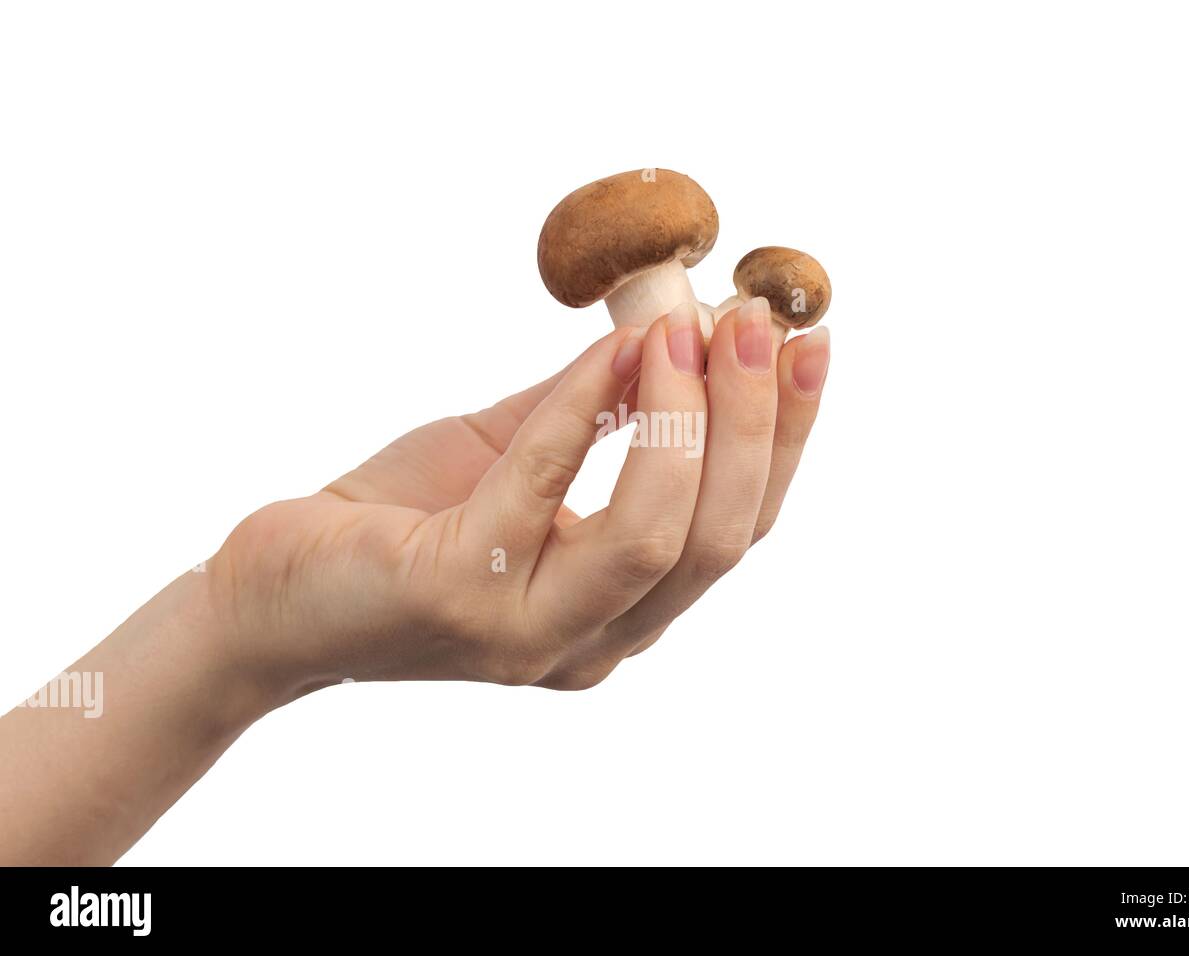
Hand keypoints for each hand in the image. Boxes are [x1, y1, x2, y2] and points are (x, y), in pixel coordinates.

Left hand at [207, 299, 829, 703]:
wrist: (275, 589)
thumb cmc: (403, 518)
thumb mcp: (519, 452)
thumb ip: (598, 410)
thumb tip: (677, 328)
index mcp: (623, 610)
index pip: (737, 530)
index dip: (784, 438)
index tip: (807, 343)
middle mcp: (595, 640)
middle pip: (717, 540)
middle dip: (753, 423)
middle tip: (757, 321)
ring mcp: (532, 634)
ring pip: (656, 538)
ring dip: (689, 420)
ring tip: (690, 325)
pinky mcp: (463, 603)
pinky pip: (546, 487)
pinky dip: (585, 404)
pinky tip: (610, 345)